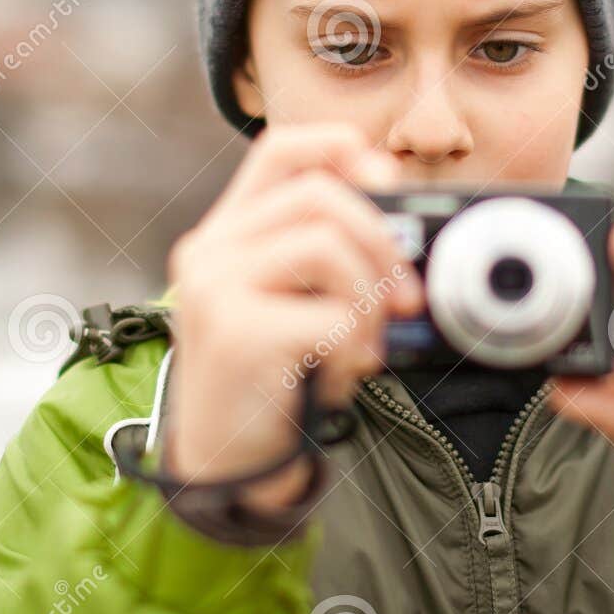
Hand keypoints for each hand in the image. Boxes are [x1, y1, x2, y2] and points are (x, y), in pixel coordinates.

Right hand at [163, 124, 422, 511]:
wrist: (224, 465)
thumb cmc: (271, 381)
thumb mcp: (291, 304)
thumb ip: (324, 254)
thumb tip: (396, 207)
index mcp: (222, 234)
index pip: (278, 150)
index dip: (341, 149)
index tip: (388, 183)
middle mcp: (208, 251)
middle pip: (319, 195)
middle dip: (382, 242)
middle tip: (406, 297)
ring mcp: (216, 289)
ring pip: (328, 247)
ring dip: (370, 302)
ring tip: (361, 347)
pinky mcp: (237, 334)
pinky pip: (333, 315)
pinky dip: (355, 350)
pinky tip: (337, 379)